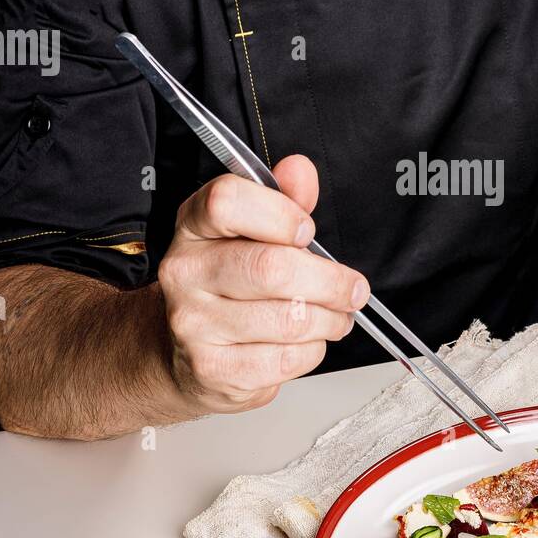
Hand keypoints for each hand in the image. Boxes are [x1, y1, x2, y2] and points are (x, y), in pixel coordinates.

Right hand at [158, 155, 368, 413]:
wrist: (185, 352)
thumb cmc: (229, 285)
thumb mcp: (252, 232)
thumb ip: (283, 198)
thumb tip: (299, 170)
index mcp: (194, 226)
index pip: (227, 202)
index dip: (279, 214)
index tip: (307, 230)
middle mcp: (186, 272)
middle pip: (271, 268)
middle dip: (329, 281)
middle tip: (352, 288)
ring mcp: (194, 323)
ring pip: (288, 319)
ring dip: (329, 319)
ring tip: (335, 316)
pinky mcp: (212, 367)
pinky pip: (284, 359)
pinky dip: (311, 351)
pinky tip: (307, 341)